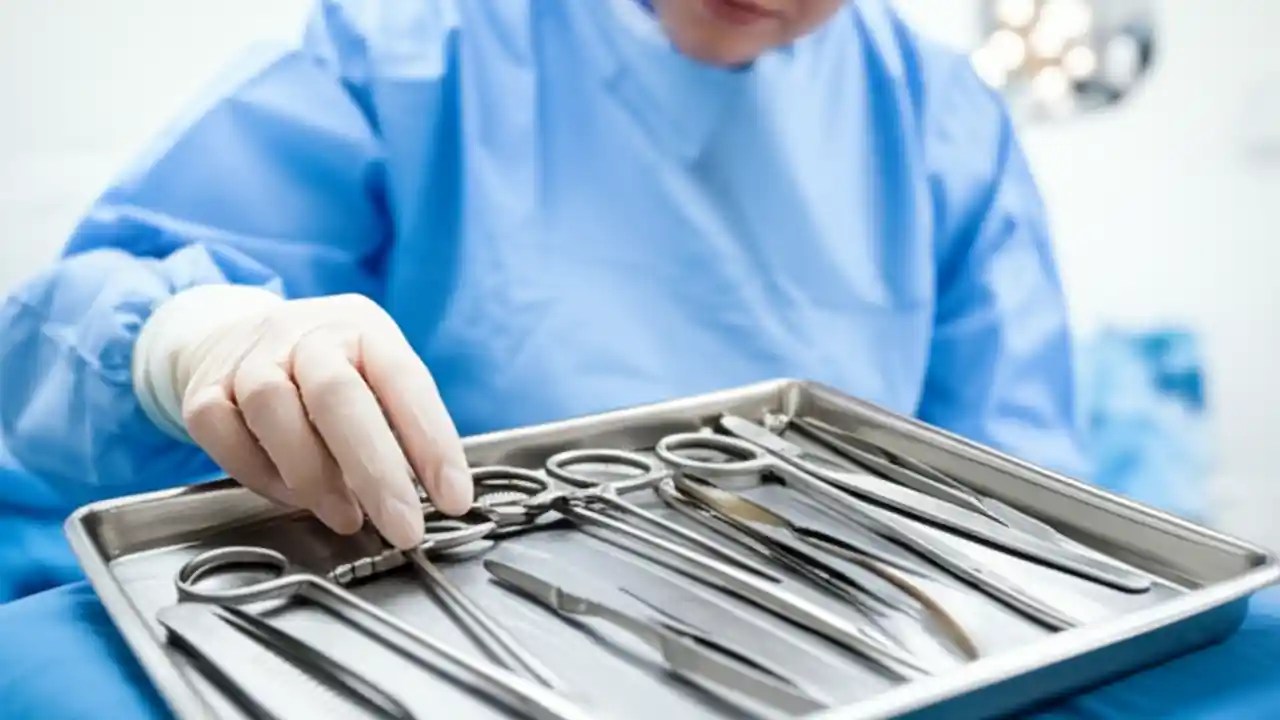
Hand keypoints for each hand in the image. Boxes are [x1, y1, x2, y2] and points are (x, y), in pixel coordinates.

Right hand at [143, 290, 471, 548]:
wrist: (231, 336)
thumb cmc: (324, 368)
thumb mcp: (372, 373)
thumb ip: (396, 425)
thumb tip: (428, 496)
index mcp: (362, 328)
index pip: (405, 381)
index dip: (432, 442)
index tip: (454, 498)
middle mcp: (305, 334)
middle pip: (338, 395)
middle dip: (376, 471)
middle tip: (403, 528)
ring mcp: (250, 358)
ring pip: (275, 410)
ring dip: (315, 478)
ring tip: (346, 518)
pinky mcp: (203, 391)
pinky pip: (228, 435)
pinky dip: (262, 476)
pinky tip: (291, 497)